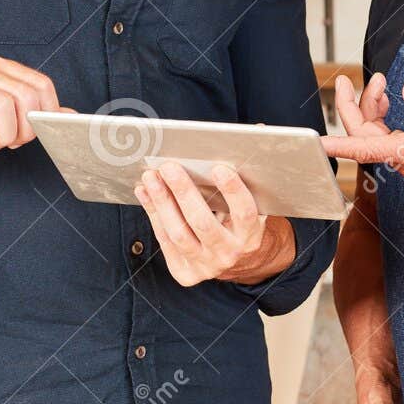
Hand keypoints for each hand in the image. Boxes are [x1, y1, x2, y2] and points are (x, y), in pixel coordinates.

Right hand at [0, 57, 68, 170]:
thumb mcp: (5, 121)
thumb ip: (35, 114)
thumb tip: (70, 115)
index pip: (42, 85)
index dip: (44, 114)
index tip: (30, 132)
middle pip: (26, 98)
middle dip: (25, 130)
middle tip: (11, 142)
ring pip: (4, 109)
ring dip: (3, 137)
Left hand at [134, 161, 293, 285]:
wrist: (237, 260)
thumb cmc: (239, 221)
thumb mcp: (253, 200)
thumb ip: (252, 169)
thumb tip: (258, 130)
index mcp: (251, 235)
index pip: (245, 213)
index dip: (233, 191)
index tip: (219, 167)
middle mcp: (230, 254)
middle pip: (204, 224)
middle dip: (184, 193)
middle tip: (169, 166)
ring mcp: (206, 266)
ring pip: (179, 234)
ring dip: (162, 203)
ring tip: (151, 177)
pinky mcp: (185, 273)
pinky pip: (165, 241)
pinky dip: (153, 214)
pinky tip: (145, 192)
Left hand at [321, 77, 403, 184]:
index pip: (361, 147)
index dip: (336, 143)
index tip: (313, 142)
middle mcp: (403, 159)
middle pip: (362, 134)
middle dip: (353, 105)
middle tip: (346, 79)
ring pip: (373, 134)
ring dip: (370, 108)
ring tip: (379, 82)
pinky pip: (386, 136)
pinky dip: (381, 117)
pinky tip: (387, 100)